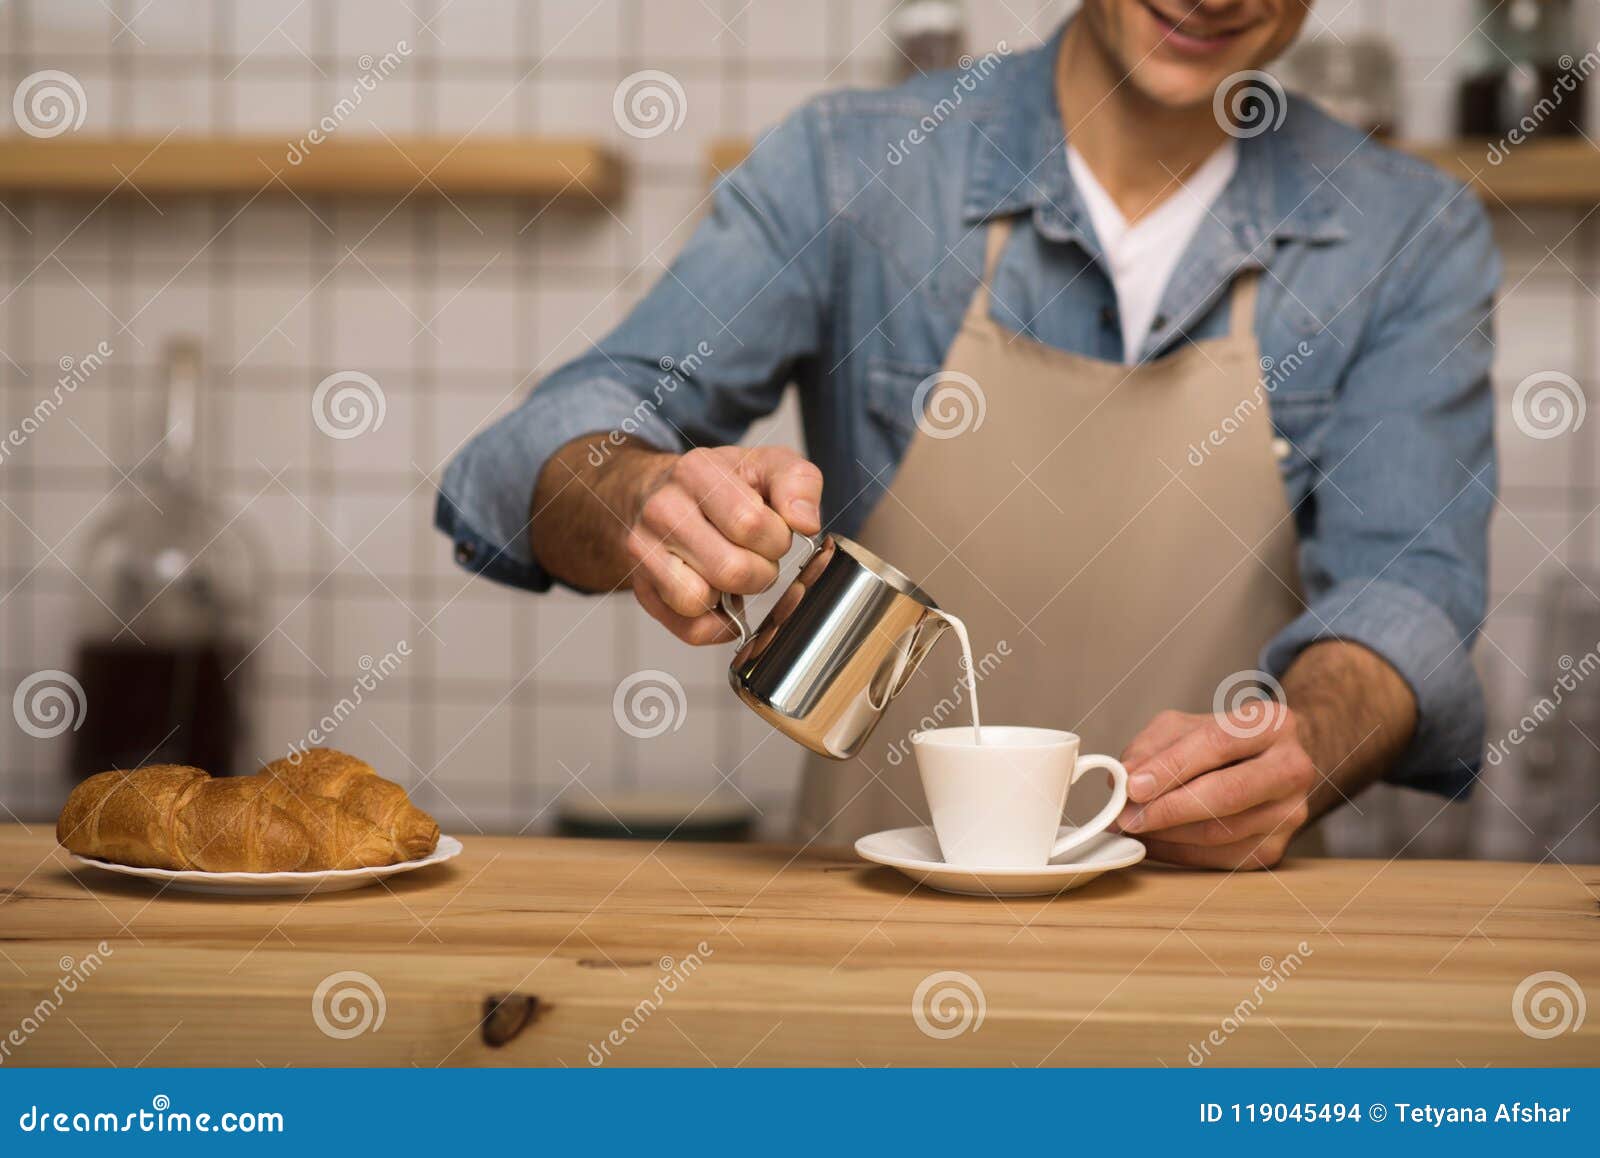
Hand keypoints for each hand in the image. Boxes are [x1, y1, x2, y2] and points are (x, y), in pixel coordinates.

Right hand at [623, 445, 822, 644]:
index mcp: (696, 472)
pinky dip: (717, 624)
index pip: (750, 524)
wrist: (658, 491)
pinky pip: (690, 629)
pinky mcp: (643, 590)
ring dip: (732, 597)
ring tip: (733, 574)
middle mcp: (662, 510)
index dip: (776, 539)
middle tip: (758, 557)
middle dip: (761, 572)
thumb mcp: (766, 465)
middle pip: (731, 570)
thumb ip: (798, 483)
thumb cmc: (719, 484)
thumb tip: (805, 522)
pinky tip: (722, 599)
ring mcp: (644, 552)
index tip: (773, 533)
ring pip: (699, 601)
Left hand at [1114, 704, 1315, 868]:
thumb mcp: (1187, 727)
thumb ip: (1152, 746)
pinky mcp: (1276, 849)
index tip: (1132, 786)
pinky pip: (1218, 858)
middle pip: (1225, 794)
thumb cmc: (1225, 742)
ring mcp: (1289, 813)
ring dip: (1167, 834)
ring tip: (1133, 826)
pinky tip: (1154, 841)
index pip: (1217, 745)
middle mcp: (1291, 768)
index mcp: (1271, 724)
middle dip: (1167, 808)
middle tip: (1127, 815)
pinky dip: (1177, 852)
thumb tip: (1123, 779)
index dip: (1171, 768)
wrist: (1273, 766)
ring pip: (1219, 832)